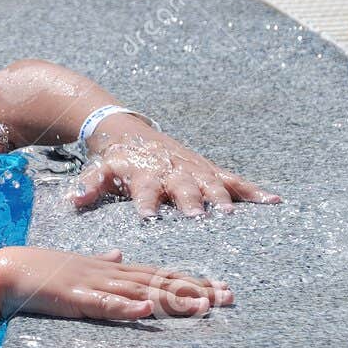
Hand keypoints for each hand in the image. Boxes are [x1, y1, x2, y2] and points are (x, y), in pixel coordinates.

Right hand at [0, 247, 231, 320]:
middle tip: (229, 297)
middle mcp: (110, 274)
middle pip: (160, 283)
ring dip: (172, 300)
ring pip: (140, 294)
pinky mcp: (76, 300)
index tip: (220, 287)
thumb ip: (101, 261)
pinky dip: (126, 309)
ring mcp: (94, 286)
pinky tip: (146, 313)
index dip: (191, 280)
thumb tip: (119, 253)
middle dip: (195, 290)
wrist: (7, 269)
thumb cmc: (41, 270)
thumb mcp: (78, 264)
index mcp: (112, 269)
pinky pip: (104, 306)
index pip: (160, 274)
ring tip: (202, 306)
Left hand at [73, 116, 279, 217]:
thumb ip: (88, 186)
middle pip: (182, 186)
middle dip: (190, 201)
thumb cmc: (115, 159)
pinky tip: (274, 202)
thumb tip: (73, 200)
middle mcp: (171, 170)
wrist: (127, 128)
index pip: (144, 190)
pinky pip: (234, 180)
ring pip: (211, 182)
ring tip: (230, 215)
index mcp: (143, 173)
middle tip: (198, 217)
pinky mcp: (208, 168)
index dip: (147, 203)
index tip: (148, 218)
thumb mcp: (98, 170)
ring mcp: (192, 169)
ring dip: (221, 197)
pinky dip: (253, 191)